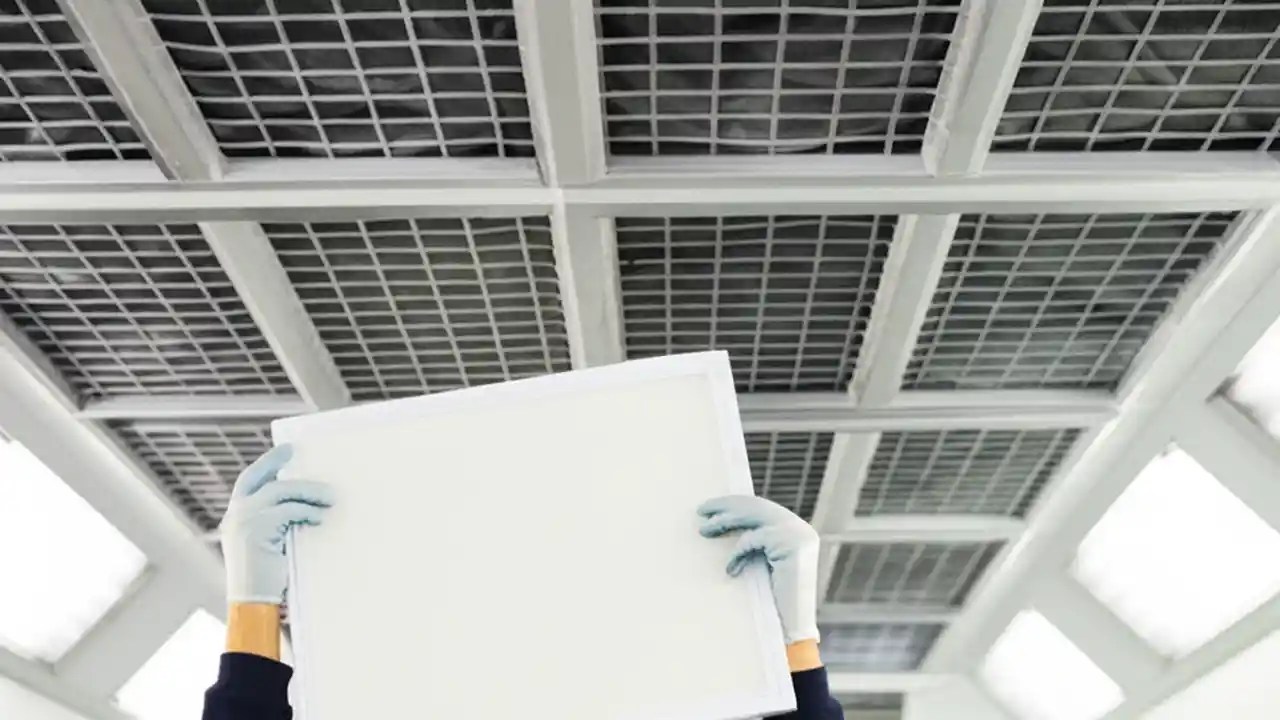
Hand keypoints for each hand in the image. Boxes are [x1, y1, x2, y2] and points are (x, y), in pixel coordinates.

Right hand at [221, 444, 334, 604]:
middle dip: (277, 461)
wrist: (254, 604)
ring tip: (331, 496)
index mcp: (236, 517)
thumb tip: (310, 503)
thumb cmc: (267, 579)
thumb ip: (280, 523)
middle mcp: (235, 515)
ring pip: (280, 491)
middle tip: (299, 453)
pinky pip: (289, 511)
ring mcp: (243, 521)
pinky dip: (308, 512)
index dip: (267, 464)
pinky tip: (322, 517)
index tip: (287, 451)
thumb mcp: (271, 544)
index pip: (249, 481)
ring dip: (309, 491)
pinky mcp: (256, 530)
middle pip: (259, 477)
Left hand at [697, 495, 820, 643]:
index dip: (735, 504)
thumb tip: (728, 520)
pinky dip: (738, 553)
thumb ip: (756, 543)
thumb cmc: (774, 602)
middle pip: (757, 507)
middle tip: (701, 510)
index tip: (712, 508)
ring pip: (754, 517)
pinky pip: (754, 539)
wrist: (792, 631)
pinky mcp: (792, 546)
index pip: (762, 507)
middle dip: (727, 506)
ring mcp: (798, 535)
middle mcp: (801, 529)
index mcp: (796, 530)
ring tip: (704, 529)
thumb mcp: (764, 564)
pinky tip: (730, 569)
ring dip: (725, 522)